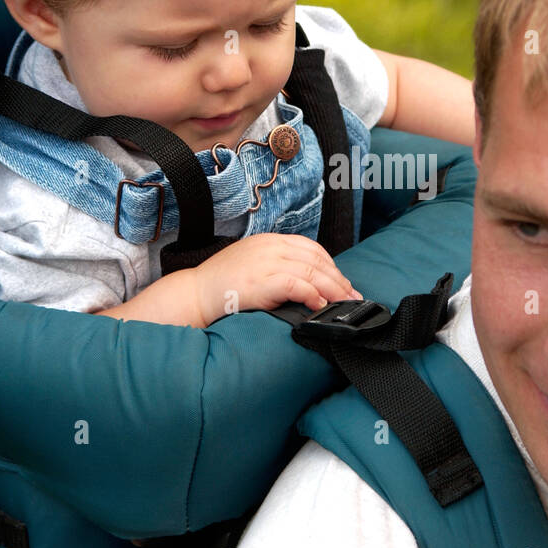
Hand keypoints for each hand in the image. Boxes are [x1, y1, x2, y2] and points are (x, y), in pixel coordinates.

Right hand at [192, 233, 361, 325]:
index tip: (343, 283)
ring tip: (344, 303)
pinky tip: (321, 306)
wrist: (195, 294)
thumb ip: (276, 265)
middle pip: (317, 259)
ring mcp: (267, 262)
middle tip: (352, 297)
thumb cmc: (222, 285)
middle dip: (339, 279)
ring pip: (313, 271)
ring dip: (334, 289)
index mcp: (269, 241)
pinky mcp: (263, 281)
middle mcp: (271, 247)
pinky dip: (314, 295)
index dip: (332, 266)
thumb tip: (305, 283)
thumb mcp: (252, 264)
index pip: (311, 248)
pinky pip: (298, 285)